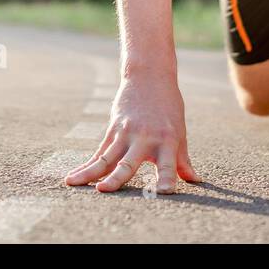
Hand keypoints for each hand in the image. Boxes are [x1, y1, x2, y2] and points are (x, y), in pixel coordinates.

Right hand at [62, 74, 202, 193]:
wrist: (150, 76)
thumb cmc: (168, 108)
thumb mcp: (179, 132)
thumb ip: (182, 159)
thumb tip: (195, 180)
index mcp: (168, 141)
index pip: (168, 164)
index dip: (167, 178)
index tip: (165, 192)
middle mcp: (145, 138)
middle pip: (128, 163)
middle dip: (116, 177)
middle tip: (104, 189)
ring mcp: (126, 134)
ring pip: (106, 158)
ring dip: (89, 172)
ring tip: (73, 183)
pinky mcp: (113, 130)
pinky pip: (99, 153)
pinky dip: (86, 166)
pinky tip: (74, 177)